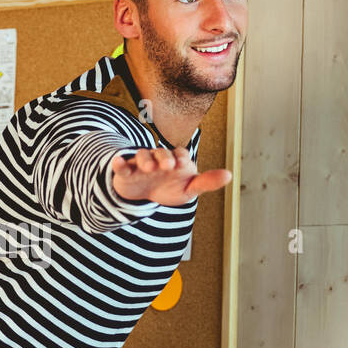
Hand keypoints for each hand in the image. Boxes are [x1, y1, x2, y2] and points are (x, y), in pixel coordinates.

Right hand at [111, 146, 231, 206]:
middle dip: (163, 157)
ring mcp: (141, 165)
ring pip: (142, 156)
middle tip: (168, 166)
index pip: (180, 154)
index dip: (181, 158)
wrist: (143, 195)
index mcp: (175, 161)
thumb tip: (229, 175)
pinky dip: (119, 164)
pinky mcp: (126, 173)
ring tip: (148, 168)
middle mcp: (158, 159)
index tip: (183, 164)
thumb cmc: (169, 187)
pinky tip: (119, 162)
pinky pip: (122, 166)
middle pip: (160, 153)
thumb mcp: (189, 188)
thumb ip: (206, 182)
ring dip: (145, 160)